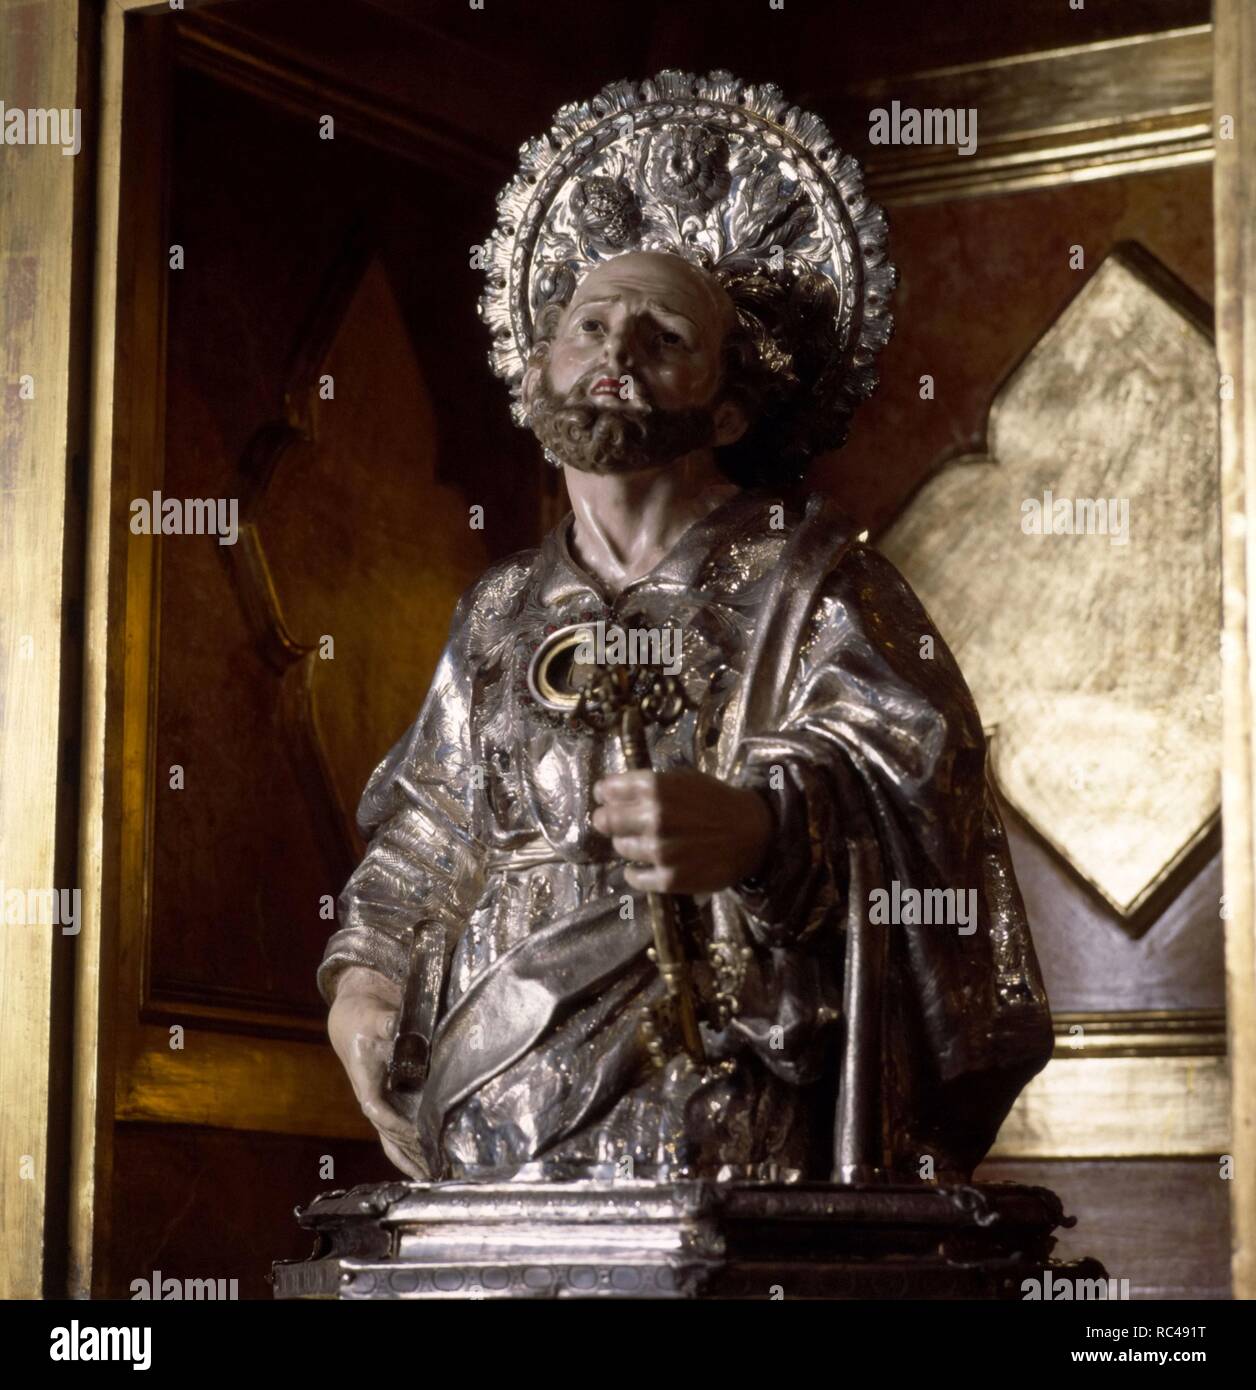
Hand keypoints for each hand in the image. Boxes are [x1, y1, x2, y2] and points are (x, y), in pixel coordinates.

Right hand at [327, 966, 429, 1179]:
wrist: (352, 1018)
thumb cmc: (361, 1018)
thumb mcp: (371, 1016)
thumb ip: (385, 1022)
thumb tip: (396, 1025)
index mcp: (365, 1082)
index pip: (378, 1110)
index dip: (395, 1123)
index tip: (416, 1136)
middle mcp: (373, 1099)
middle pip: (388, 1135)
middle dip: (409, 1154)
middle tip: (434, 1171)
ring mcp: (382, 1103)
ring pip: (393, 1141)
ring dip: (412, 1159)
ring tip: (435, 1177)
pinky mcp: (392, 1101)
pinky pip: (400, 1133)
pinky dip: (414, 1149)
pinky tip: (431, 1163)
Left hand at [591, 768, 773, 894]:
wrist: (753, 833)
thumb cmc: (716, 802)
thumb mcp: (684, 779)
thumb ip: (649, 784)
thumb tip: (611, 791)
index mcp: (657, 788)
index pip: (609, 790)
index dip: (604, 794)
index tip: (604, 798)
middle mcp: (655, 818)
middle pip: (607, 821)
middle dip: (605, 820)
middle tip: (609, 822)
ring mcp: (661, 850)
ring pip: (620, 848)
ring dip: (626, 844)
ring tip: (642, 842)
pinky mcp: (669, 878)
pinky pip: (635, 877)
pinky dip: (635, 873)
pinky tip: (642, 867)